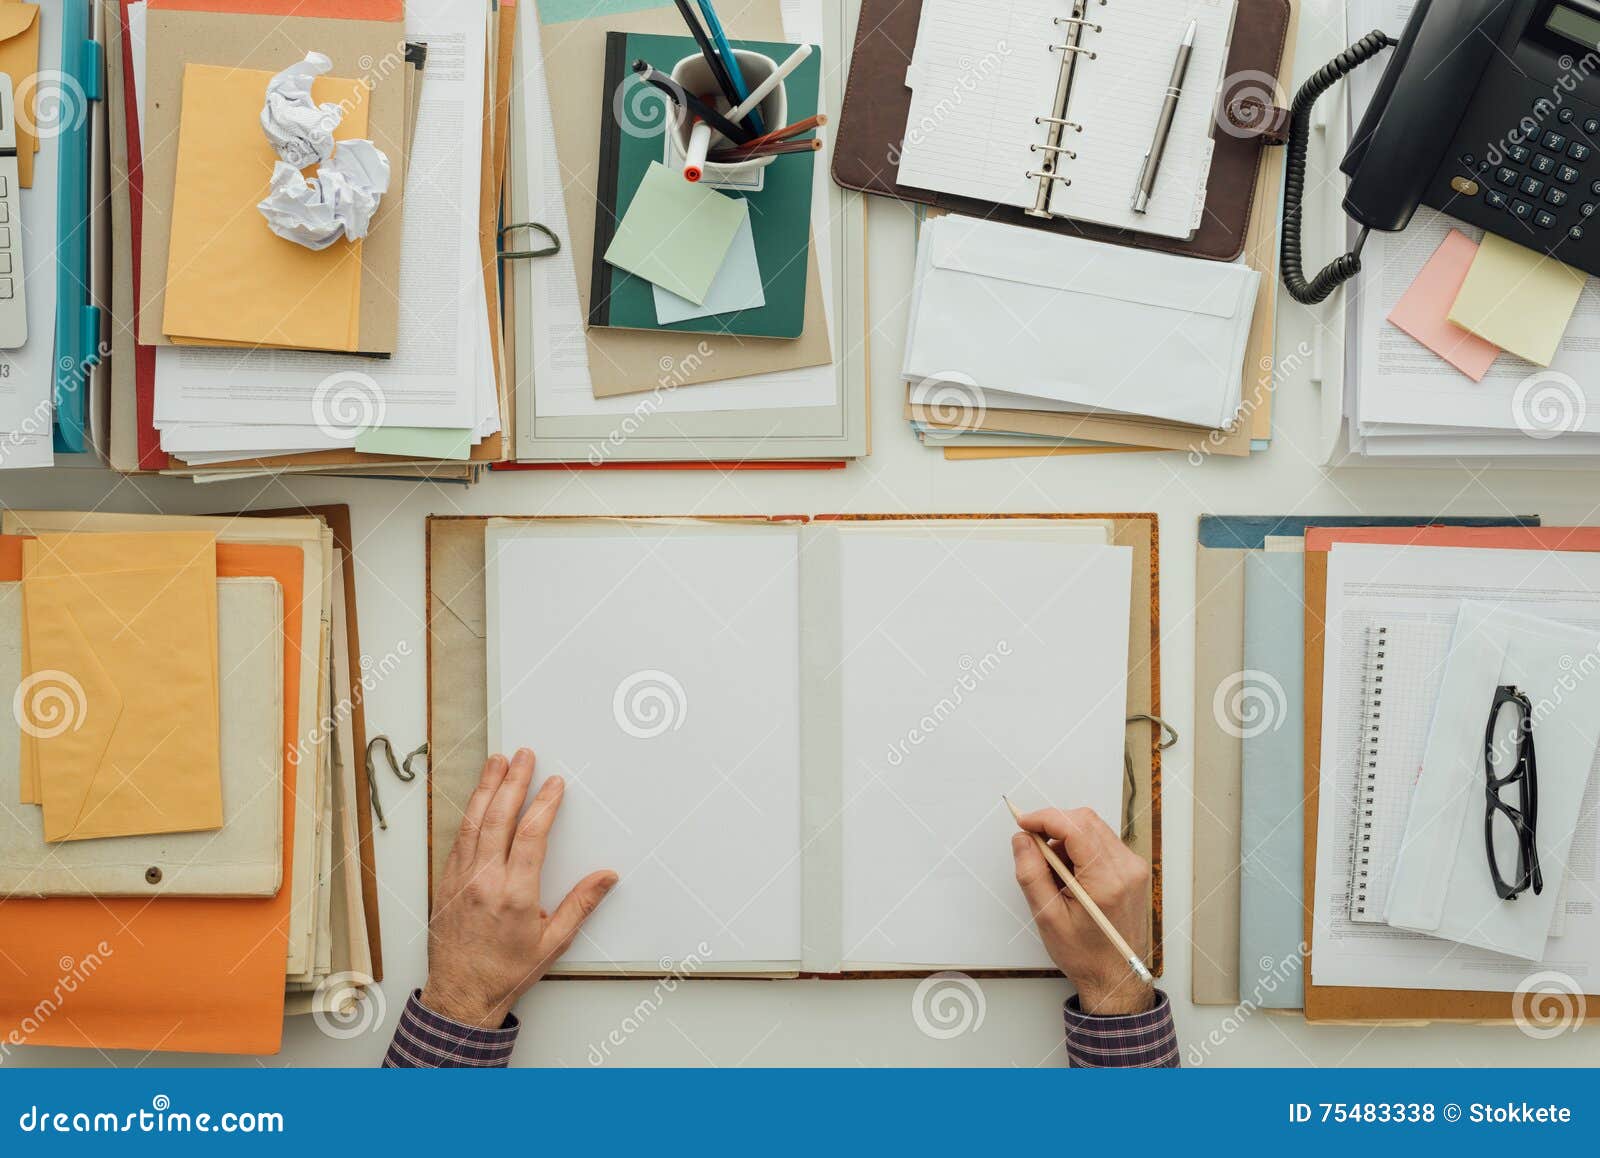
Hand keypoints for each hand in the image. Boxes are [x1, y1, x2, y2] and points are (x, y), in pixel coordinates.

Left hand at [421, 749, 617, 1027]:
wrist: (460, 997)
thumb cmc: (504, 973)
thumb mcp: (553, 943)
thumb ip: (580, 904)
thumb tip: (606, 877)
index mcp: (515, 895)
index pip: (531, 835)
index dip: (544, 804)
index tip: (554, 783)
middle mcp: (484, 881)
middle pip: (498, 818)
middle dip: (513, 781)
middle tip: (524, 756)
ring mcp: (460, 880)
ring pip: (472, 822)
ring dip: (486, 788)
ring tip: (497, 763)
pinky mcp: (446, 884)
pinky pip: (458, 839)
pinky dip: (469, 814)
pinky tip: (477, 800)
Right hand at [1011, 806, 1152, 1015]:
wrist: (1116, 976)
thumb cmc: (1085, 955)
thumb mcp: (1047, 916)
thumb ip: (1031, 873)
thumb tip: (1022, 839)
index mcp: (1106, 881)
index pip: (1074, 827)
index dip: (1044, 818)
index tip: (1023, 823)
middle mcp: (1126, 868)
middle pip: (1085, 821)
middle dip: (1054, 827)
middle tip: (1033, 848)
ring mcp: (1133, 868)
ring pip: (1093, 828)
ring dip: (1066, 839)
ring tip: (1054, 873)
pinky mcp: (1133, 870)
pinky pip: (1102, 842)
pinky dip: (1080, 849)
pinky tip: (1070, 875)